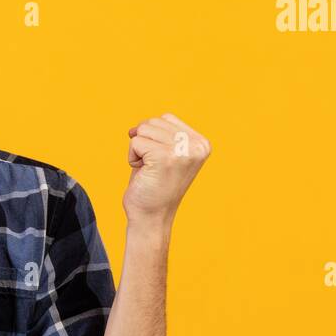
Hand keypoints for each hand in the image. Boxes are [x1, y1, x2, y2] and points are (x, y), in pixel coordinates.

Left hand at [122, 113, 210, 228]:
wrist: (151, 217)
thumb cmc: (154, 186)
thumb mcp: (168, 155)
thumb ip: (164, 135)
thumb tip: (136, 127)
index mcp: (202, 143)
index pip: (167, 118)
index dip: (153, 137)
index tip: (161, 161)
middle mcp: (197, 146)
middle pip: (153, 122)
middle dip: (144, 143)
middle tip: (154, 168)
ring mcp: (182, 151)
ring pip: (143, 129)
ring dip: (138, 150)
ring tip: (150, 170)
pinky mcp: (164, 157)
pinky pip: (135, 142)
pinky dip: (132, 158)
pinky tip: (144, 173)